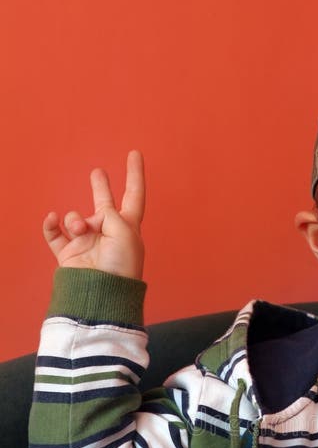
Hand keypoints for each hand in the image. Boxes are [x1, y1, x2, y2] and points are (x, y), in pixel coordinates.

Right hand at [42, 150, 144, 279]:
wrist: (102, 294)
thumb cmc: (121, 265)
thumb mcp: (125, 232)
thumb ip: (111, 214)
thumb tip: (92, 218)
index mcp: (128, 228)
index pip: (134, 195)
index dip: (135, 175)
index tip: (135, 154)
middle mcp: (109, 233)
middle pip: (105, 204)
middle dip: (100, 188)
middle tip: (97, 172)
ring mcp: (88, 242)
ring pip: (75, 218)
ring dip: (75, 218)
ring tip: (81, 230)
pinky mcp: (69, 253)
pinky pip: (55, 233)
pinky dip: (51, 225)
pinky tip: (53, 219)